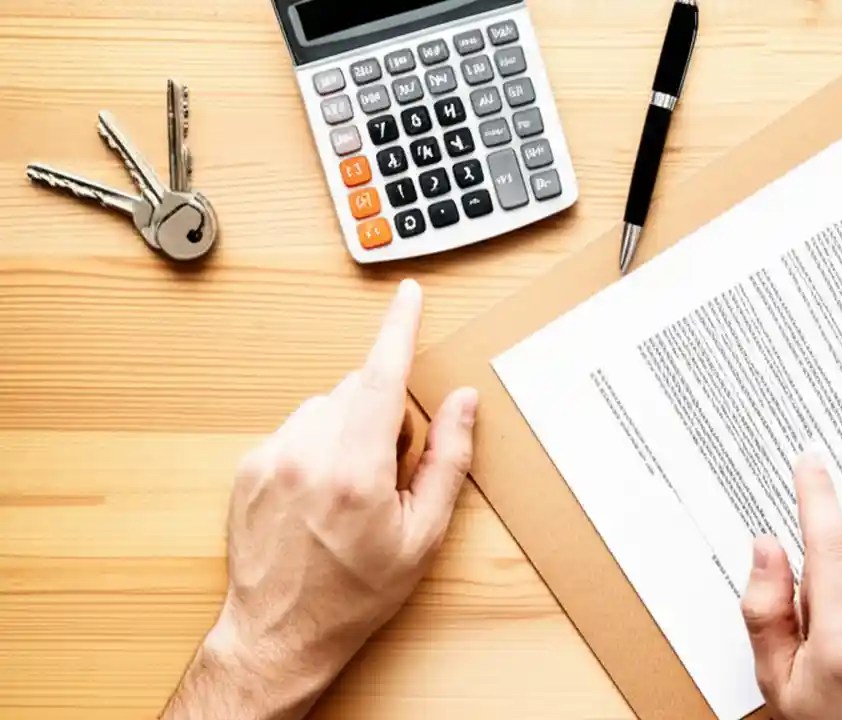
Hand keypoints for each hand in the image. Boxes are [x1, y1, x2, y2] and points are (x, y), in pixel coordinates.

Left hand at [164, 280, 478, 718]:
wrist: (280, 634)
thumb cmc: (356, 593)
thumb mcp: (423, 536)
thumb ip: (447, 460)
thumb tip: (461, 403)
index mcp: (356, 471)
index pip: (381, 377)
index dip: (399, 330)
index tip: (408, 296)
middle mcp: (307, 455)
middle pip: (357, 390)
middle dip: (382, 413)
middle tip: (388, 471)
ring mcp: (271, 458)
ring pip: (325, 407)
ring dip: (346, 427)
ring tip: (348, 488)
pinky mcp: (249, 467)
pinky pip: (296, 430)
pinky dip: (315, 446)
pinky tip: (317, 495)